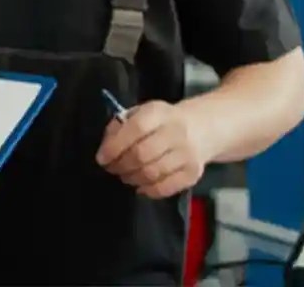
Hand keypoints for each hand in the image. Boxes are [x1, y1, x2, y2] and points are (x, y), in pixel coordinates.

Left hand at [95, 100, 212, 198]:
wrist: (201, 128)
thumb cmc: (162, 122)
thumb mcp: (141, 113)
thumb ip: (120, 126)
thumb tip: (105, 148)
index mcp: (158, 113)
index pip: (135, 129)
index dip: (114, 146)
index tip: (102, 158)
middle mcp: (175, 132)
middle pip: (142, 154)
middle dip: (121, 165)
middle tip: (112, 169)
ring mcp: (186, 154)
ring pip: (152, 173)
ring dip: (132, 178)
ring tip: (125, 176)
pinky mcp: (193, 173)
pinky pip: (166, 188)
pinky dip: (149, 190)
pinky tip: (141, 186)